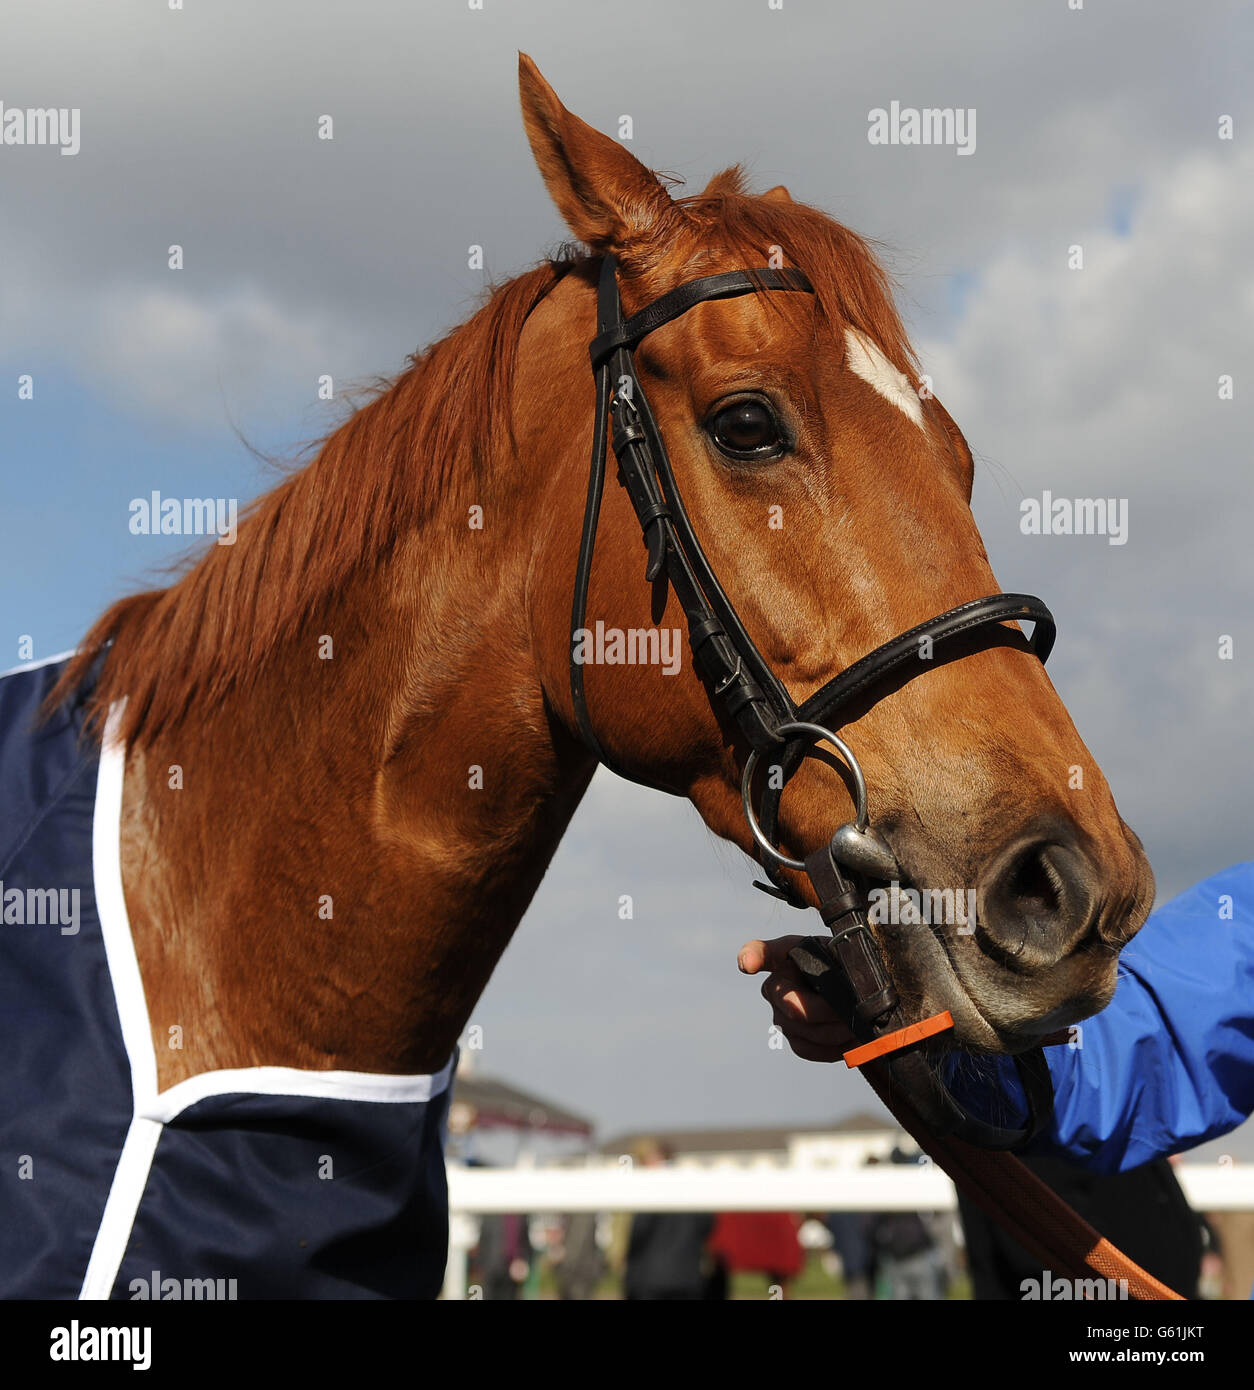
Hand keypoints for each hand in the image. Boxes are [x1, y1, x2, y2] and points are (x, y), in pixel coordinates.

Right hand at [737, 935, 855, 1062]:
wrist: (857, 994)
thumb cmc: (845, 966)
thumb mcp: (845, 954)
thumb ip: (838, 961)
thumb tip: (835, 986)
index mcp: (785, 957)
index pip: (762, 953)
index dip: (753, 957)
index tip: (748, 963)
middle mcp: (775, 988)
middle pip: (795, 1009)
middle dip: (829, 1013)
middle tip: (855, 1010)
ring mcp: (782, 1017)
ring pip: (809, 1033)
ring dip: (839, 1031)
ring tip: (859, 1022)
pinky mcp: (796, 1041)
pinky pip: (813, 1050)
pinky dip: (836, 1047)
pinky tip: (850, 1037)